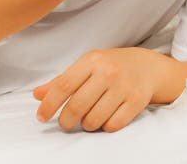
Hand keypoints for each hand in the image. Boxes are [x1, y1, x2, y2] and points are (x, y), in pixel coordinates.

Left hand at [33, 48, 159, 132]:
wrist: (149, 66)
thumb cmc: (112, 66)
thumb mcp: (87, 66)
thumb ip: (62, 80)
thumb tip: (38, 95)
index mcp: (92, 60)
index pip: (63, 86)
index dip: (48, 105)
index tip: (42, 117)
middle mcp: (108, 72)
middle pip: (76, 107)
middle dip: (66, 121)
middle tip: (66, 123)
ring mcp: (124, 86)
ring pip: (93, 120)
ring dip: (86, 125)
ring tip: (89, 119)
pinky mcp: (138, 100)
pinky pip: (113, 125)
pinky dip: (105, 127)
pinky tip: (106, 118)